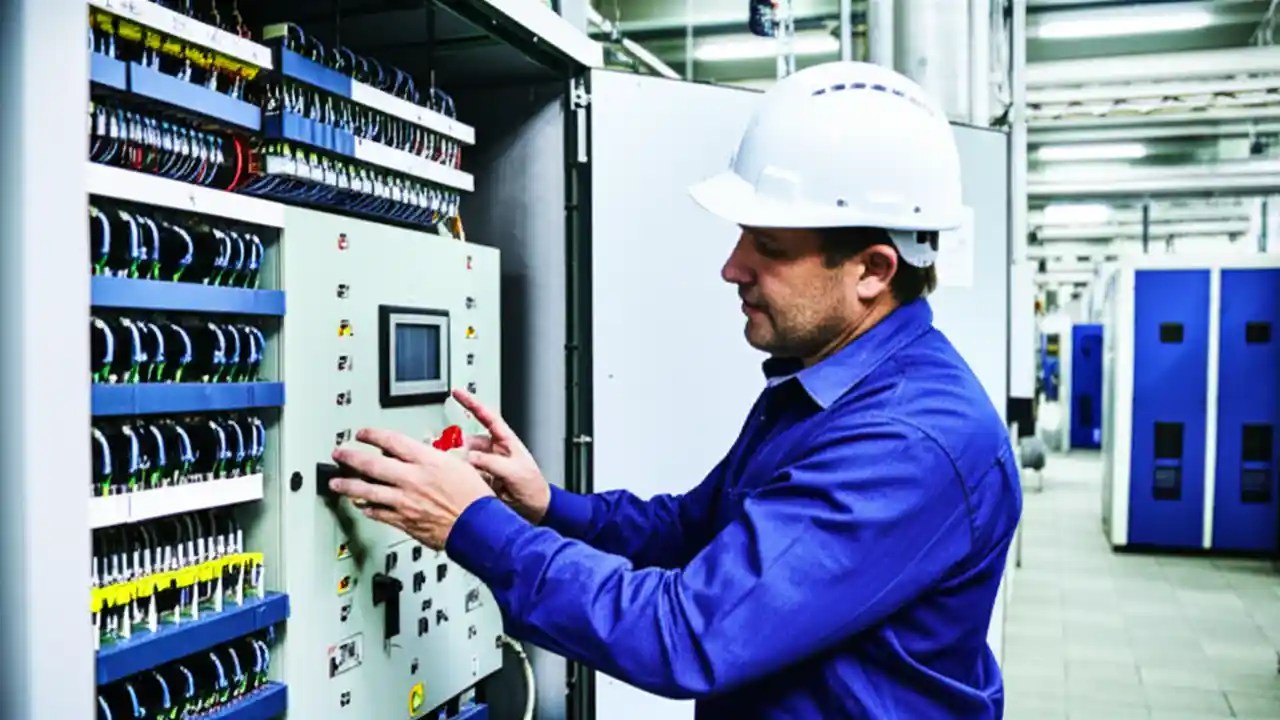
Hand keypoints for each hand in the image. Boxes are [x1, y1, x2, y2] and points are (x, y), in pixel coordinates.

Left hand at [329, 428, 494, 549]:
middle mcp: (412, 479)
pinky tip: (361, 506)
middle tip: (339, 453)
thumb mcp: (459, 465)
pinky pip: (378, 514)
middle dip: (350, 457)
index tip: (362, 433)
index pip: (391, 441)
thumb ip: (436, 458)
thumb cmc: (475, 498)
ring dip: (348, 486)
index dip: (372, 434)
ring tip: (336, 483)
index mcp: (426, 460)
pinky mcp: (404, 521)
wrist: (479, 527)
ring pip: (367, 491)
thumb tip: (424, 451)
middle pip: (371, 463)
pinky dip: (367, 509)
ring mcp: (405, 501)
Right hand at [452, 388, 550, 523]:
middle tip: (449, 452)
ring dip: (459, 462)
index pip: (487, 416)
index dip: (471, 403)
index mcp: (506, 441)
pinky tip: (459, 480)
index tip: (458, 392)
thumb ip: (491, 462)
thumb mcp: (514, 471)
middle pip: (470, 440)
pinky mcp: (482, 479)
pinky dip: (460, 474)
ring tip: (456, 470)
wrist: (536, 510)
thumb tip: (469, 457)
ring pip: (465, 457)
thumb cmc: (533, 488)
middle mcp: (495, 450)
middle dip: (459, 445)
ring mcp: (488, 464)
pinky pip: (466, 472)